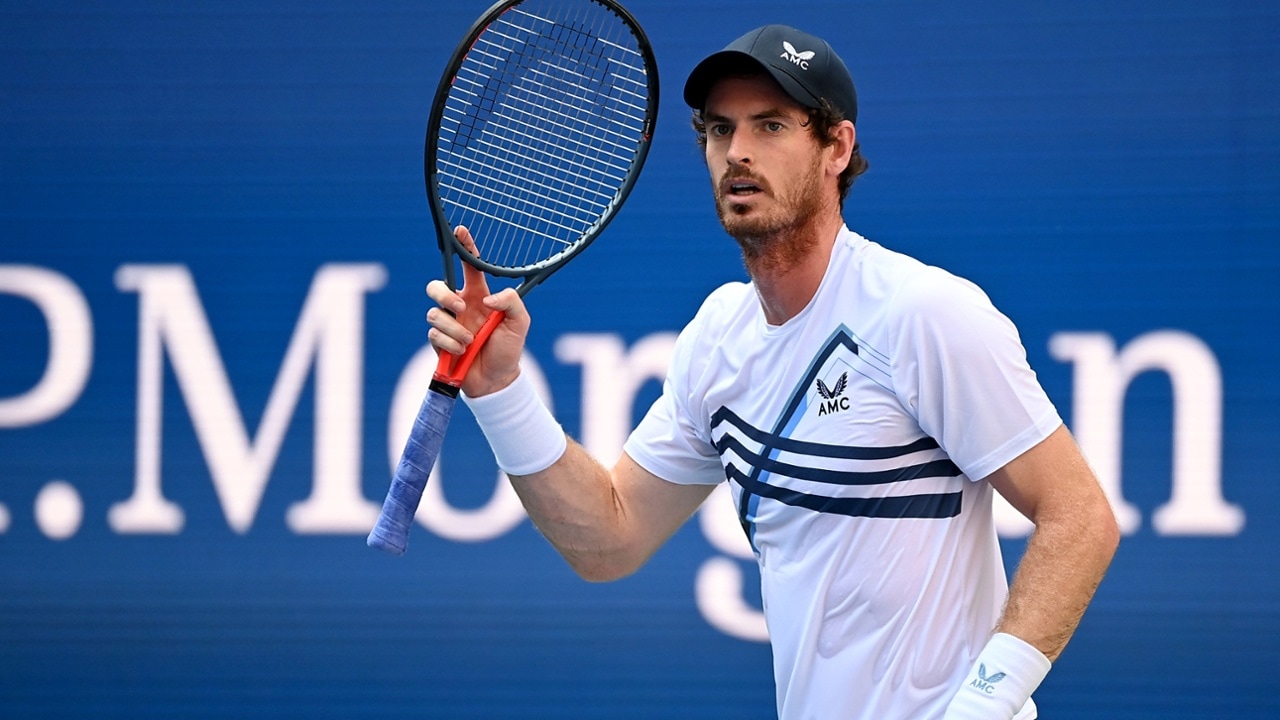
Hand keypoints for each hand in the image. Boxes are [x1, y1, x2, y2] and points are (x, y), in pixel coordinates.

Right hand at [425, 226, 530, 397]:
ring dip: (454, 329)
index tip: (460, 230)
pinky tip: (462, 351)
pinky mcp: (438, 342)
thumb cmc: (509, 349)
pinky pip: (433, 334)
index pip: (469, 266)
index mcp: (480, 296)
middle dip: (444, 295)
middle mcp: (460, 306)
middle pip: (436, 286)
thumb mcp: (520, 323)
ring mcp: (448, 324)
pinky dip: (450, 344)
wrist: (496, 381)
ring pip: (434, 313)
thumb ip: (511, 302)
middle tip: (461, 308)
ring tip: (470, 342)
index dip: (465, 247)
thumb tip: (487, 298)